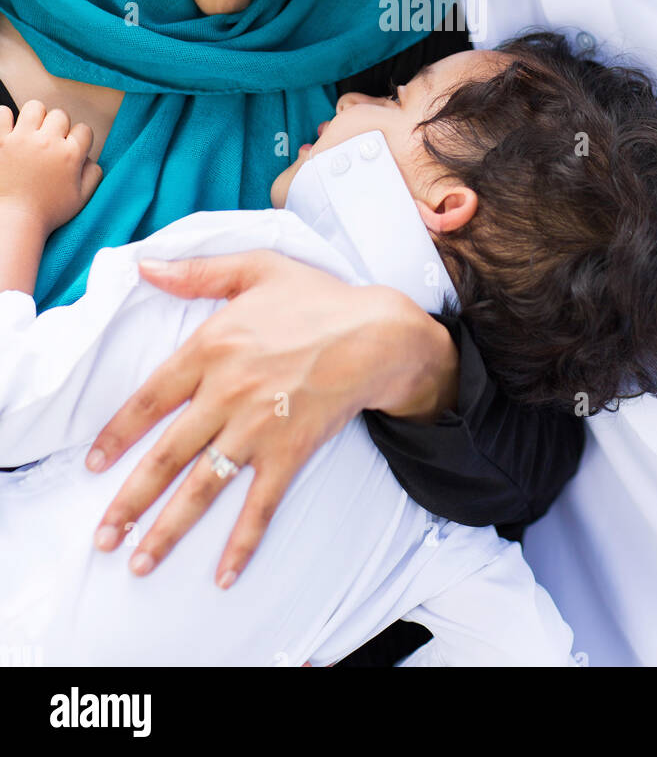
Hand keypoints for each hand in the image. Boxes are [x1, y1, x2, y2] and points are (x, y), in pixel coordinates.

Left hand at [0, 100, 101, 235]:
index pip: (84, 129)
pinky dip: (6, 120)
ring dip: (35, 118)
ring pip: (35, 107)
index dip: (78, 139)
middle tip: (49, 144)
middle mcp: (48, 143)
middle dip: (57, 128)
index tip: (69, 150)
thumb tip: (89, 157)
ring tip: (30, 134)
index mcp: (70, 155)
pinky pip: (3, 113)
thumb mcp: (81, 198)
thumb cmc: (46, 213)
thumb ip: (93, 174)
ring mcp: (21, 140)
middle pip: (60, 115)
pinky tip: (9, 133)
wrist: (13, 222)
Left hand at [87, 249, 457, 586]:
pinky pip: (260, 505)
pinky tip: (223, 575)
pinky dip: (242, 543)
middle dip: (130, 501)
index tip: (94, 465)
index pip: (150, 399)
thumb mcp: (257, 268)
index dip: (118, 434)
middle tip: (102, 537)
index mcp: (212, 348)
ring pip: (203, 487)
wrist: (378, 334)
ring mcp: (258, 428)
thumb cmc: (319, 299)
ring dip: (168, 530)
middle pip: (166, 455)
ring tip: (139, 562)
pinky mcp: (291, 452)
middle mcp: (227, 393)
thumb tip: (144, 264)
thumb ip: (198, 271)